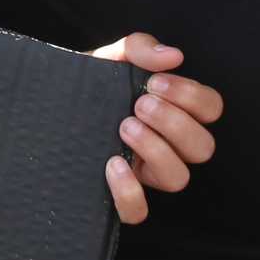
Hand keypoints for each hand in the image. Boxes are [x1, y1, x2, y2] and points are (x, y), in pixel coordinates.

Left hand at [89, 33, 221, 225]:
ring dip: (156, 149)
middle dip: (175, 122)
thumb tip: (173, 56)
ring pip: (178, 178)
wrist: (47, 109)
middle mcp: (167, 145)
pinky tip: (111, 163)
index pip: (211, 108)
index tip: (156, 82)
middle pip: (203, 147)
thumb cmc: (88, 85)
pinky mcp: (119, 196)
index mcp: (173, 110)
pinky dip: (130, 191)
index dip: (192, 96)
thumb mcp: (110, 59)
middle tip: (140, 104)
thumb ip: (140, 48)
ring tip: (125, 126)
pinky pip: (138, 212)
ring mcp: (146, 174)